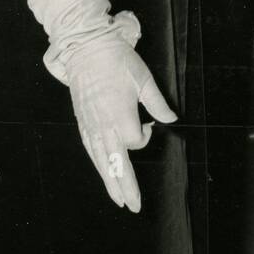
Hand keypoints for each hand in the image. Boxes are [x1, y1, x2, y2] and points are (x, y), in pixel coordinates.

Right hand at [66, 35, 176, 211]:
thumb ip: (157, 103)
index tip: (148, 123)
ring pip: (101, 161)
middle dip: (126, 186)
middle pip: (116, 163)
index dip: (145, 136)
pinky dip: (97, 164)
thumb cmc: (117, 60)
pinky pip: (90, 149)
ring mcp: (90, 125)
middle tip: (133, 206)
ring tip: (118, 200)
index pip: (136, 141)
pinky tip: (102, 173)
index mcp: (121, 115)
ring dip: (110, 182)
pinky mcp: (82, 121)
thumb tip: (171, 120)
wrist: (86, 48)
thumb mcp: (143, 78)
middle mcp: (104, 125)